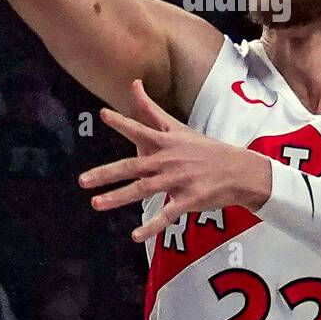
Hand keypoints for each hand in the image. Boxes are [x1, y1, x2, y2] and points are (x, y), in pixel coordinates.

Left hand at [79, 79, 271, 241]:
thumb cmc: (204, 149)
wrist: (238, 171)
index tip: (103, 115)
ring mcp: (178, 180)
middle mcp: (168, 160)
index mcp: (166, 142)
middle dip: (106, 173)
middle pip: (133, 167)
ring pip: (144, 190)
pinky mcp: (188, 199)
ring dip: (119, 197)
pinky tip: (135, 236)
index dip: (123, 122)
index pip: (141, 130)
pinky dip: (151, 227)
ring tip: (96, 204)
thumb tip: (133, 83)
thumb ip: (151, 109)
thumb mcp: (178, 128)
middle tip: (82, 180)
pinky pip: (166, 215)